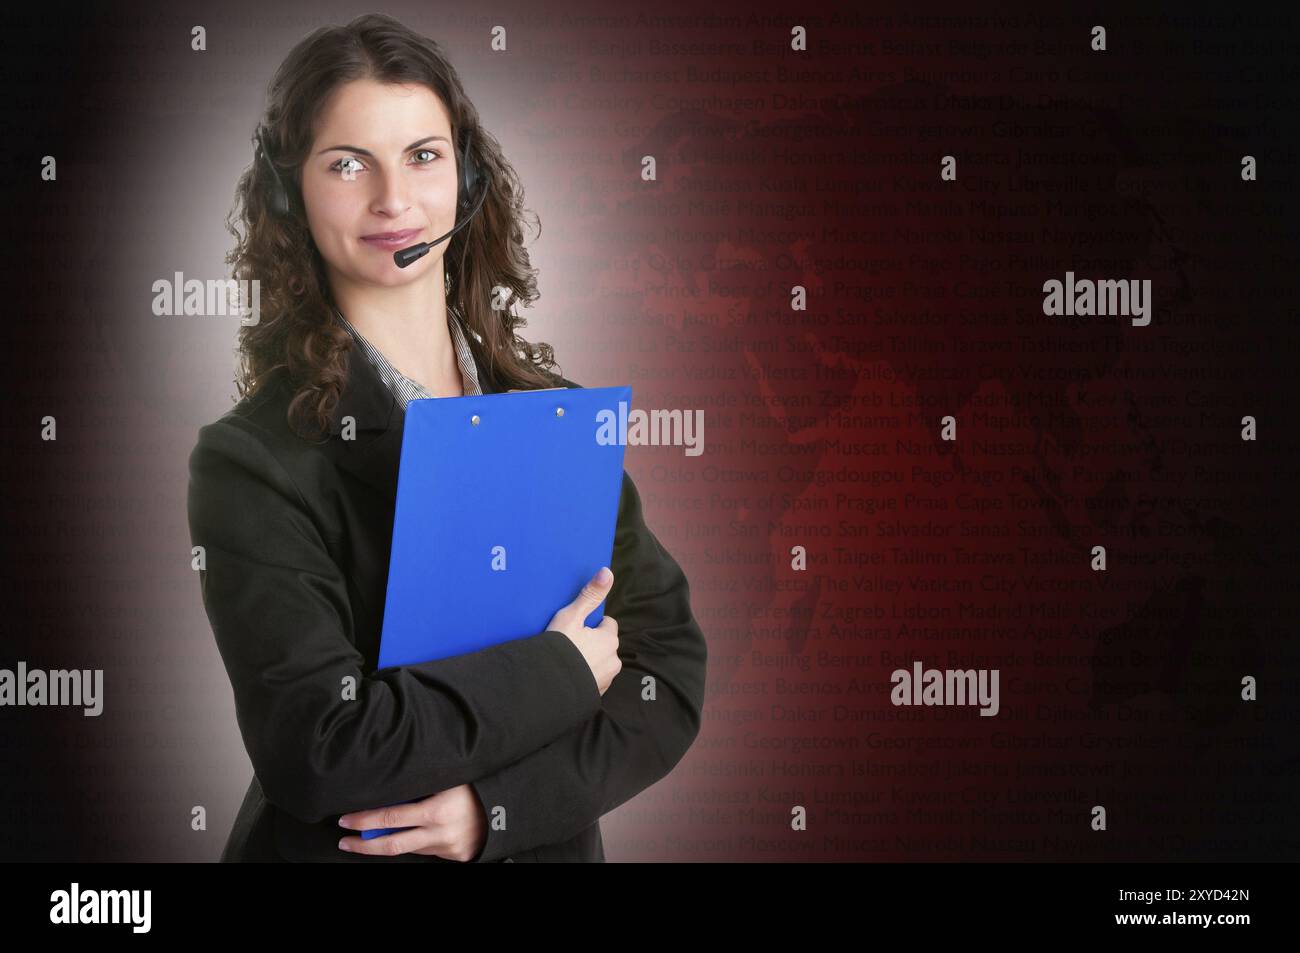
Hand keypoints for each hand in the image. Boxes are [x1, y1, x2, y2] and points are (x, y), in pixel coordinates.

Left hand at [336, 784, 484, 859]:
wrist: (507, 808)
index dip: (364, 820)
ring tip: (369, 837)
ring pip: (407, 848)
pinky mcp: (453, 857)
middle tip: (344, 840)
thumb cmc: (475, 785)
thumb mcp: (448, 778)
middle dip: (363, 844)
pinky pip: (427, 850)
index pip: (390, 817)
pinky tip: (411, 833)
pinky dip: (416, 841)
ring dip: (386, 843)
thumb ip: (421, 782)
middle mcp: (440, 833)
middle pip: (391, 844)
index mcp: (436, 810)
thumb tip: (389, 781)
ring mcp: (446, 848)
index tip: (345, 820)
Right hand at [546, 567, 620, 694]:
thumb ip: (590, 595)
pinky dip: (583, 677)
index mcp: (610, 640)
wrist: (547, 686)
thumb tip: (607, 572)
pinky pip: (592, 680)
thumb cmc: (560, 648)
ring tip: (567, 660)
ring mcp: (605, 680)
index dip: (592, 624)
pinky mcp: (595, 695)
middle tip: (570, 643)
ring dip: (588, 661)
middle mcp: (613, 661)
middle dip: (592, 643)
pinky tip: (568, 675)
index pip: (608, 624)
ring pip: (599, 663)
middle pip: (604, 645)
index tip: (578, 626)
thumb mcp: (571, 616)